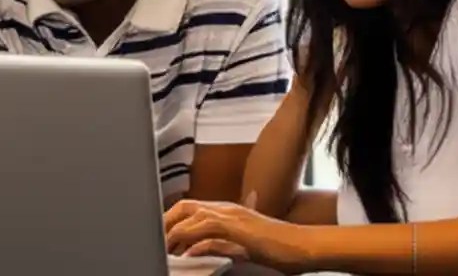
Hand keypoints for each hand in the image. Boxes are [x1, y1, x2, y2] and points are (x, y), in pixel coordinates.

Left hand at [164, 199, 313, 271]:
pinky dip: (194, 239)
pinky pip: (209, 229)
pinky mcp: (240, 228)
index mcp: (226, 210)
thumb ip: (217, 245)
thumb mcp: (240, 246)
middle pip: (185, 206)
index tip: (159, 234)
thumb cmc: (277, 247)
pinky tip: (186, 253)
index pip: (189, 207)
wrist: (303, 245)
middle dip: (166, 221)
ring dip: (174, 231)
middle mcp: (227, 208)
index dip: (171, 219)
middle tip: (154, 239)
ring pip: (193, 215)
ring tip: (163, 248)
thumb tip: (195, 251)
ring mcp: (233, 216)